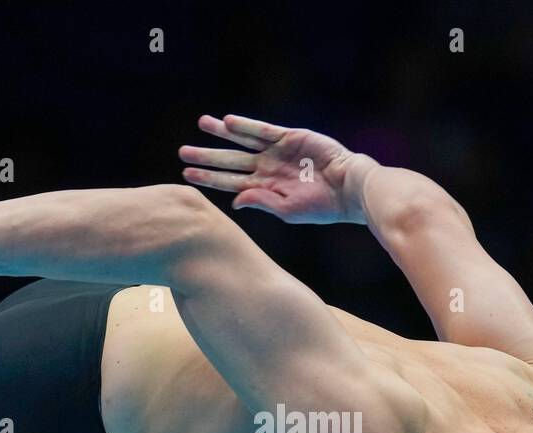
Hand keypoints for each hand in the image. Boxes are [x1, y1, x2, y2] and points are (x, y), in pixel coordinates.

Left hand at [179, 114, 366, 223]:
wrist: (349, 188)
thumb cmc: (322, 205)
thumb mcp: (288, 210)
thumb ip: (261, 202)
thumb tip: (234, 200)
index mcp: (265, 189)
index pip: (230, 182)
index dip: (208, 177)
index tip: (186, 174)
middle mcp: (267, 168)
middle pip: (230, 161)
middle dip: (207, 156)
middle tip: (183, 151)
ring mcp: (277, 152)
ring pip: (243, 141)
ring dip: (222, 134)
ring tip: (202, 123)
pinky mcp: (290, 137)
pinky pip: (263, 130)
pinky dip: (246, 126)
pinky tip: (228, 122)